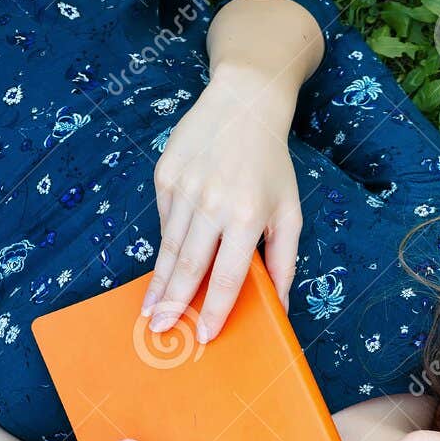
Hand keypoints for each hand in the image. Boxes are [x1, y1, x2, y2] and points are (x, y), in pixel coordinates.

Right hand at [141, 68, 302, 341]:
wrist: (244, 104)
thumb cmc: (271, 166)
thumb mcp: (289, 212)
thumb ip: (284, 261)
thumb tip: (281, 305)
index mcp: (248, 217)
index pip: (228, 275)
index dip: (216, 309)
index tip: (204, 335)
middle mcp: (213, 204)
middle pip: (189, 266)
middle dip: (174, 303)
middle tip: (160, 329)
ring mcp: (184, 188)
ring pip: (169, 247)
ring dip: (159, 282)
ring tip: (150, 309)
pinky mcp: (164, 175)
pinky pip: (164, 220)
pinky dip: (166, 243)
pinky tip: (166, 261)